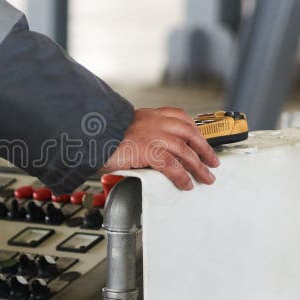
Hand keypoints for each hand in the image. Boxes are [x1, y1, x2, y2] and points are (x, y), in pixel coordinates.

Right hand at [102, 108, 219, 189]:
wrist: (87, 136)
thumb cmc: (99, 136)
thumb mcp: (123, 130)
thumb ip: (137, 136)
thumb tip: (144, 153)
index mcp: (147, 115)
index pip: (179, 117)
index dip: (194, 129)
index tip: (201, 139)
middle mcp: (152, 122)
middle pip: (189, 133)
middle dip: (204, 148)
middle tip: (212, 161)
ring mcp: (151, 135)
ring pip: (184, 150)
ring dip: (198, 165)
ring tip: (206, 177)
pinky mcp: (147, 150)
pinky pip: (171, 165)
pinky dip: (181, 175)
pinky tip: (185, 184)